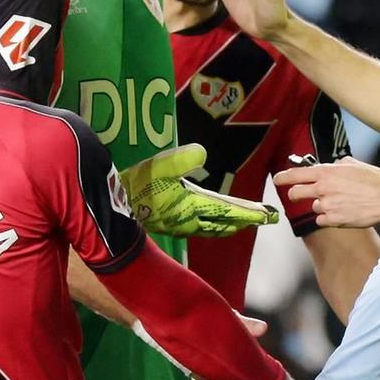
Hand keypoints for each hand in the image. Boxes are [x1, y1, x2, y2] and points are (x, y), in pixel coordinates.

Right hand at [119, 144, 276, 236]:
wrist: (111, 207)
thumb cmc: (135, 186)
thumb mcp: (157, 167)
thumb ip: (180, 160)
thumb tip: (202, 151)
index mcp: (191, 206)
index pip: (228, 212)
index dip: (249, 214)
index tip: (268, 216)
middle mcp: (189, 220)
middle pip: (224, 223)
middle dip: (244, 220)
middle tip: (264, 218)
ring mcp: (179, 225)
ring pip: (212, 228)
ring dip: (230, 224)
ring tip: (243, 221)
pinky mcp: (170, 225)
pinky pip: (200, 227)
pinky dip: (213, 225)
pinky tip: (210, 221)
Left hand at [274, 159, 379, 227]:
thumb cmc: (374, 181)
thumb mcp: (354, 165)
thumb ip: (337, 165)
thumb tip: (331, 166)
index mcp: (326, 173)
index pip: (295, 174)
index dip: (283, 177)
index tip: (277, 179)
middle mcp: (323, 189)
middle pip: (295, 193)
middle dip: (295, 194)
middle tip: (299, 194)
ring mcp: (327, 206)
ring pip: (314, 207)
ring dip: (322, 205)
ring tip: (342, 202)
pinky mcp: (333, 220)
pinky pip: (322, 219)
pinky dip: (329, 217)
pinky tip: (343, 212)